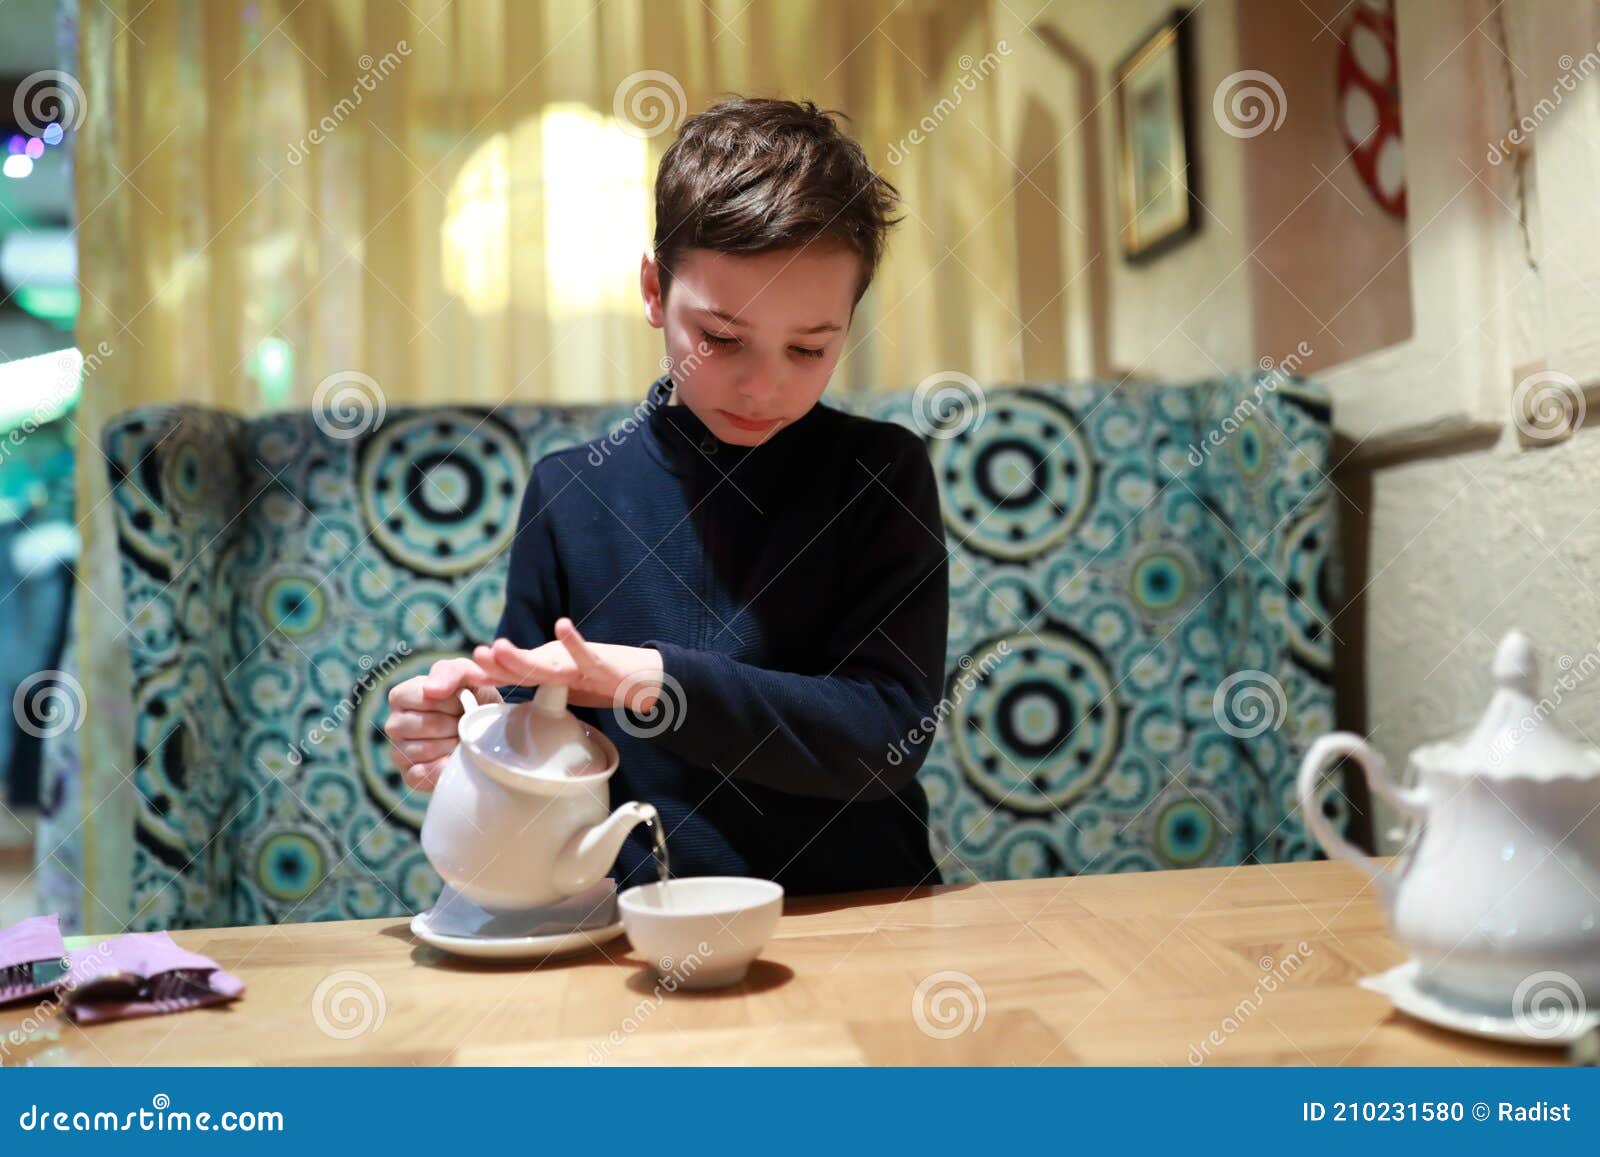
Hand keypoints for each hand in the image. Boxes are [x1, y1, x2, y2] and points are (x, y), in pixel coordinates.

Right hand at [383, 657, 502, 791]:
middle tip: (466, 723)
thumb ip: (450, 672)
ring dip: (453, 745)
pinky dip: (445, 767)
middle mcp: (394, 724)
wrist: (487, 729)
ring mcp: (399, 752)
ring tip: (462, 739)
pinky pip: (424, 774)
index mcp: (401, 696)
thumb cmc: (474, 696)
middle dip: (456, 724)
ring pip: (425, 750)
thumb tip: (430, 689)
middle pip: (426, 725)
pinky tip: (455, 760)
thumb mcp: (468, 675)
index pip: (420, 698)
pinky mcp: (410, 776)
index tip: (464, 702)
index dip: (449, 702)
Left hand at [468, 617, 663, 712]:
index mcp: (545, 670)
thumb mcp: (562, 682)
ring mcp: (577, 665)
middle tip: (475, 656)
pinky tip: (562, 625)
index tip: (460, 677)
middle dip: (497, 665)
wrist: (641, 677)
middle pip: (522, 668)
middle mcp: (557, 662)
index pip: (509, 675)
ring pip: (546, 666)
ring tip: (499, 648)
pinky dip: (574, 642)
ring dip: (521, 658)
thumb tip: (499, 688)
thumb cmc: (600, 678)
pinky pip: (586, 656)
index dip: (485, 675)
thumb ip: (534, 681)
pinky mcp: (602, 666)